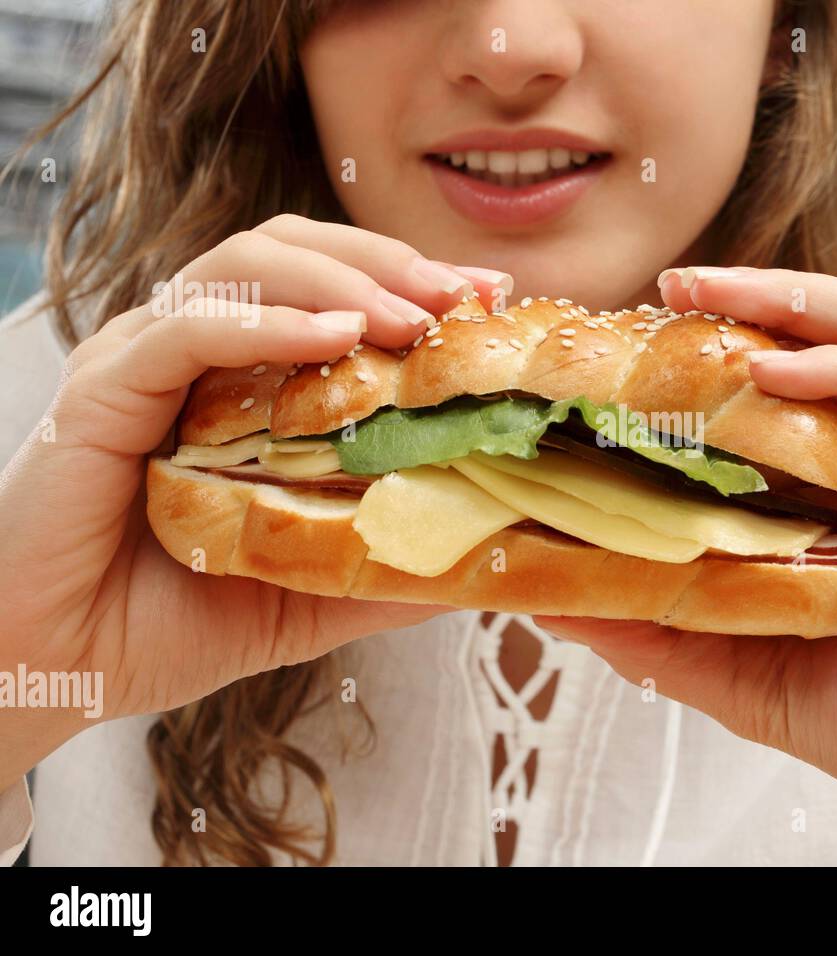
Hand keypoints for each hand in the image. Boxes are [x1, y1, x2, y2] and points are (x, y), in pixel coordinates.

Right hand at [0, 216, 512, 789]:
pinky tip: (335, 335)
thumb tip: (486, 556)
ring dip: (340, 279)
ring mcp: (144, 361)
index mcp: (240, 379)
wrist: (56, 669)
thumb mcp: (310, 596)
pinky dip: (266, 323)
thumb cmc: (169, 624)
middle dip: (387, 262)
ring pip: (244, 266)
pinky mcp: (102, 391)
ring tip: (411, 316)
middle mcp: (192, 351)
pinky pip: (187, 328)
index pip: (331, 290)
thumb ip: (387, 567)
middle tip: (462, 297)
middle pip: (293, 250)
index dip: (409, 281)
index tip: (487, 298)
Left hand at [537, 266, 836, 865]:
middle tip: (672, 287)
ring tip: (714, 295)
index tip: (639, 345)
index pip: (784, 396)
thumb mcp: (752, 676)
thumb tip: (558, 599)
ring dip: (794, 301)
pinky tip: (779, 372)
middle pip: (825, 340)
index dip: (717, 357)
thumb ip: (667, 635)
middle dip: (750, 300)